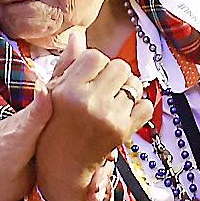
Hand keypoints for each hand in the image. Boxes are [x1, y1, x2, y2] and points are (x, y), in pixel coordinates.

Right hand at [34, 29, 155, 200]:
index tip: (89, 77)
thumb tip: (78, 35)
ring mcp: (109, 117)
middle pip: (119, 66)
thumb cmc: (54, 124)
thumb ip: (68, 63)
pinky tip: (121, 113)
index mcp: (69, 90)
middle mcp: (89, 102)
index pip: (95, 55)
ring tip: (112, 101)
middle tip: (103, 89)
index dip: (95, 64)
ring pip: (135, 84)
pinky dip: (138, 107)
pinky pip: (145, 105)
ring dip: (127, 89)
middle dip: (113, 75)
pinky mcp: (123, 131)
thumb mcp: (54, 92)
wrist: (62, 165)